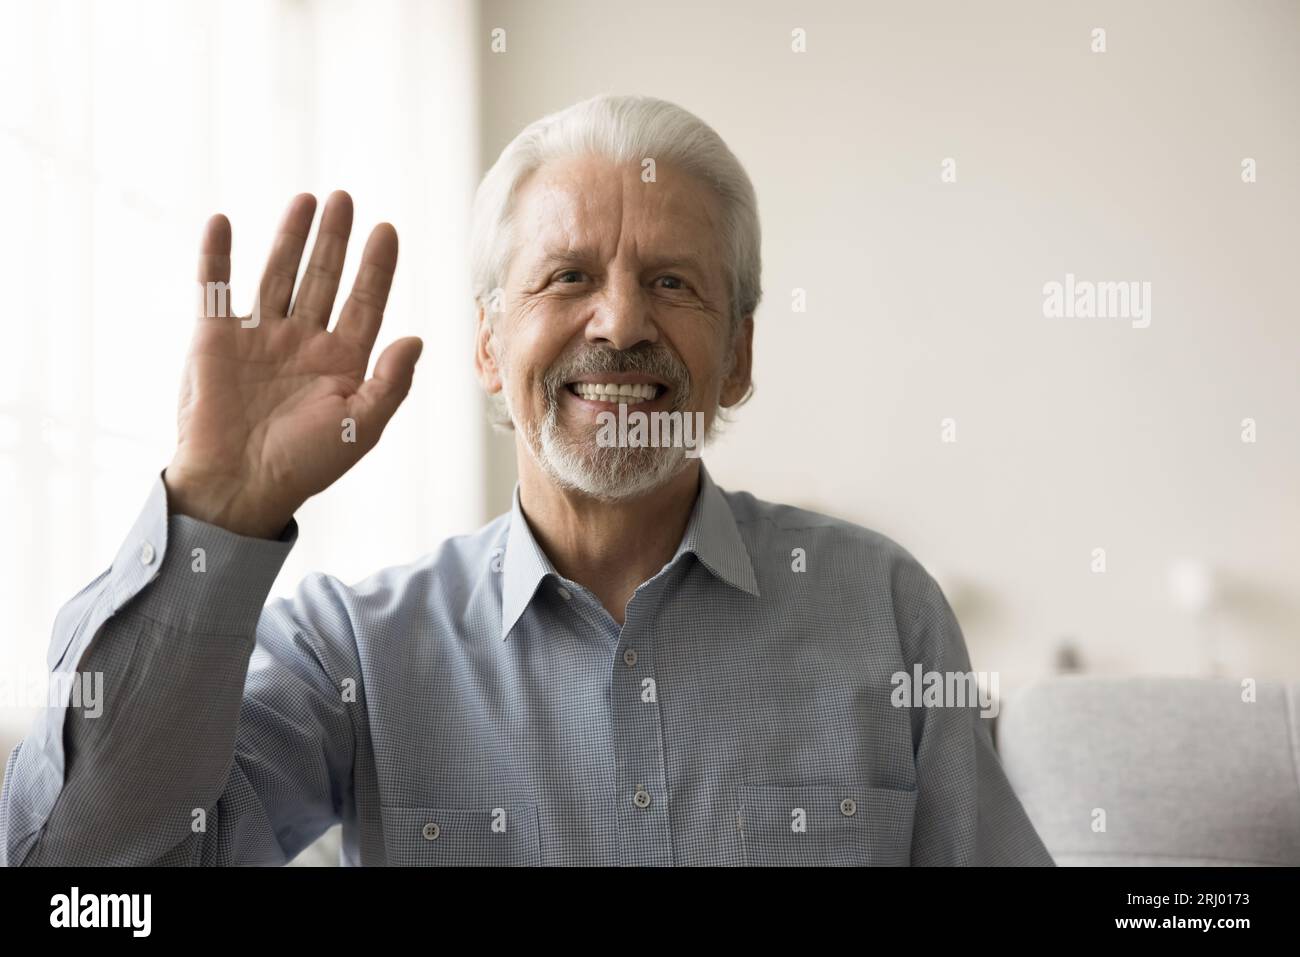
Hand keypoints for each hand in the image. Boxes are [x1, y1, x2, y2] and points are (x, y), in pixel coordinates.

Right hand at [164, 191, 421, 538]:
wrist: (239, 487)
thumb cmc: (304, 465)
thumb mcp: (361, 427)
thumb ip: (391, 383)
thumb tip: (416, 338)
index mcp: (343, 362)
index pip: (365, 302)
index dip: (376, 267)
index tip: (386, 230)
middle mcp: (304, 343)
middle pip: (323, 279)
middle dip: (335, 240)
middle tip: (345, 199)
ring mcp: (260, 338)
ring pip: (278, 274)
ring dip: (290, 237)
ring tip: (306, 200)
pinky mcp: (215, 340)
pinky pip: (215, 288)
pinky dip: (215, 256)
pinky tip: (222, 221)